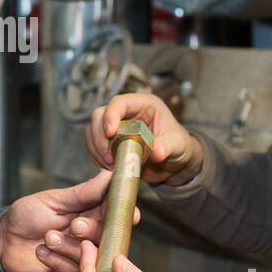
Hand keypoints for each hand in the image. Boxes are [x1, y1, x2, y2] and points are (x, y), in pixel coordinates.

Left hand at [0, 169, 139, 271]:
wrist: (3, 242)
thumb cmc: (27, 216)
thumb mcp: (54, 200)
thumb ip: (83, 193)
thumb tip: (109, 174)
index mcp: (91, 213)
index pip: (116, 215)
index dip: (125, 215)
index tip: (130, 215)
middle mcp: (91, 237)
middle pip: (108, 237)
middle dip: (91, 230)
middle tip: (74, 225)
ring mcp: (82, 258)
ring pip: (91, 256)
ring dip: (68, 246)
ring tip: (47, 237)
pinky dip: (56, 260)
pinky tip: (41, 252)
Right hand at [85, 93, 204, 185]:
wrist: (174, 164)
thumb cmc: (179, 147)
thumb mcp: (178, 145)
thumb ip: (168, 146)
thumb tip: (157, 152)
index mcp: (143, 105)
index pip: (119, 103)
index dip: (111, 115)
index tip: (110, 133)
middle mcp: (126, 113)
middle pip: (99, 115)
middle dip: (99, 137)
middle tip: (109, 158)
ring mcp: (115, 127)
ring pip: (92, 131)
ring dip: (97, 150)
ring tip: (111, 166)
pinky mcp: (109, 143)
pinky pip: (94, 147)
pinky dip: (97, 158)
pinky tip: (109, 168)